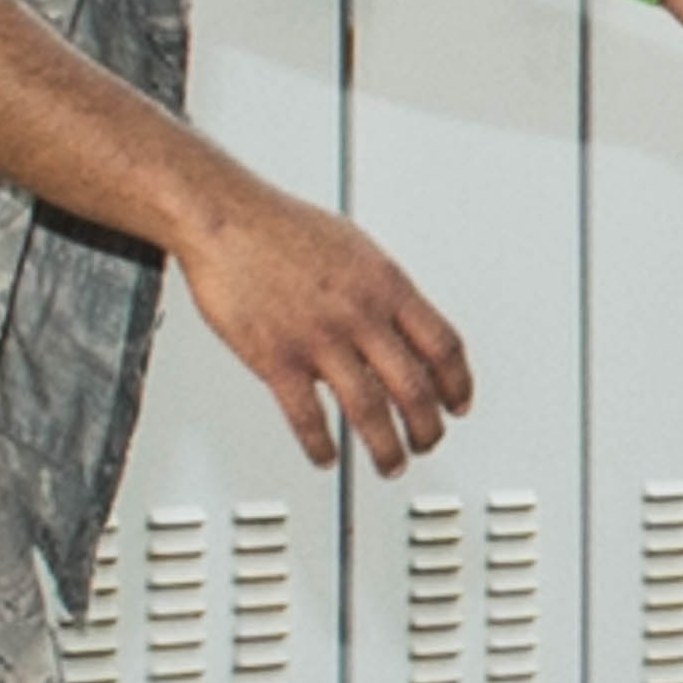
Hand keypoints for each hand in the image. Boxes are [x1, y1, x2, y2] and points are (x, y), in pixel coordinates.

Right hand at [178, 181, 475, 474]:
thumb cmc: (283, 228)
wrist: (224, 219)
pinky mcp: (277, 359)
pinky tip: (326, 456)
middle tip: (427, 443)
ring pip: (370, 411)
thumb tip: (404, 325)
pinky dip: (321, 445)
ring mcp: (320, 339)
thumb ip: (383, 291)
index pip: (443, 346)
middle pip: (415, 388)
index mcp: (387, 286)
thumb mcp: (355, 249)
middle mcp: (361, 314)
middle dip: (428, 427)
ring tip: (390, 463)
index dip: (457, 383)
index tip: (458, 403)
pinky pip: (308, 417)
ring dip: (386, 448)